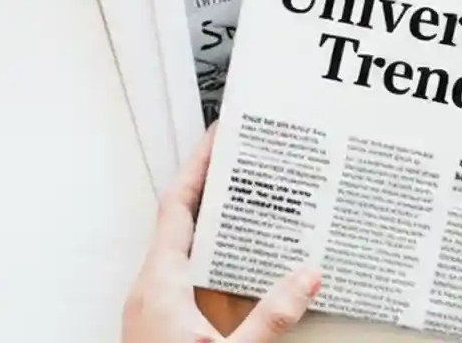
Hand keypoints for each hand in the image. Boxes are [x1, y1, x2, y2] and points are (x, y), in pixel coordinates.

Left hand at [123, 126, 322, 341]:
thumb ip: (272, 317)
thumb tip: (308, 277)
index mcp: (159, 285)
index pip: (177, 207)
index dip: (198, 167)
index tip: (220, 137)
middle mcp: (154, 290)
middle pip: (184, 221)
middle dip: (218, 187)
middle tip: (250, 158)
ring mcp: (159, 310)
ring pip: (191, 250)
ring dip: (223, 223)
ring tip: (260, 199)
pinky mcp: (170, 328)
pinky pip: (198, 279)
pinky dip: (226, 260)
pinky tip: (255, 262)